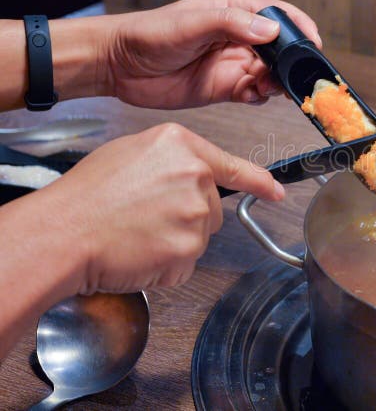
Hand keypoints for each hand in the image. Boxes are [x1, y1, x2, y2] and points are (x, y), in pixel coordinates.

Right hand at [41, 123, 282, 292]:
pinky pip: (186, 263)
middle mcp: (196, 176)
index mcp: (182, 147)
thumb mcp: (131, 153)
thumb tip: (195, 174)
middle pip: (212, 207)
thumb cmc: (88, 195)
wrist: (63, 232)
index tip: (276, 193)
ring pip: (200, 236)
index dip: (259, 183)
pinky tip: (140, 251)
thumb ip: (173, 160)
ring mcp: (196, 214)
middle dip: (187, 216)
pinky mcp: (189, 249)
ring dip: (176, 241)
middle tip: (145, 216)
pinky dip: (167, 264)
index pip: (233, 166)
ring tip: (137, 232)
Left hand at [104, 0, 320, 108]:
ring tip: (266, 87)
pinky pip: (254, 94)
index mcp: (234, 11)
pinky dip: (260, 97)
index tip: (312, 45)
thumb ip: (232, 24)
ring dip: (276, 83)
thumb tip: (271, 30)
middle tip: (292, 76)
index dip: (299, 29)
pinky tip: (251, 96)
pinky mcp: (225, 88)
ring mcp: (233, 63)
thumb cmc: (148, 35)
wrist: (118, 66)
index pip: (278, 15)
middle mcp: (239, 37)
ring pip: (271, 74)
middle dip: (291, 63)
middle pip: (281, 49)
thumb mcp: (191, 22)